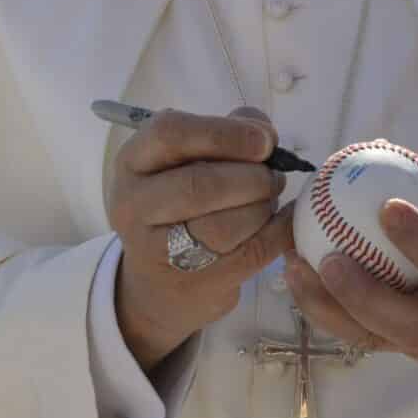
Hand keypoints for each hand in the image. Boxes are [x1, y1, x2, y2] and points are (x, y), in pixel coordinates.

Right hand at [109, 107, 292, 370]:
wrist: (159, 281)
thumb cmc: (181, 204)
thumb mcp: (186, 160)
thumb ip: (227, 133)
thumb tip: (264, 133)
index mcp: (133, 161)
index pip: (170, 133)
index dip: (224, 133)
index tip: (264, 141)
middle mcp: (135, 205)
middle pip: (199, 185)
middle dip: (251, 177)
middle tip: (274, 176)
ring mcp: (158, 251)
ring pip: (223, 226)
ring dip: (263, 207)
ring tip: (270, 199)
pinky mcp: (194, 284)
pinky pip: (249, 254)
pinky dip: (278, 232)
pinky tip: (284, 220)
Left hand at [285, 183, 417, 383]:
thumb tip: (377, 156)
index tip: (389, 207)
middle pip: (409, 324)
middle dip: (360, 296)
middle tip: (324, 256)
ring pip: (379, 339)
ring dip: (329, 307)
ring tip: (293, 265)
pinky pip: (370, 335)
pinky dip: (332, 309)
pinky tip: (302, 277)